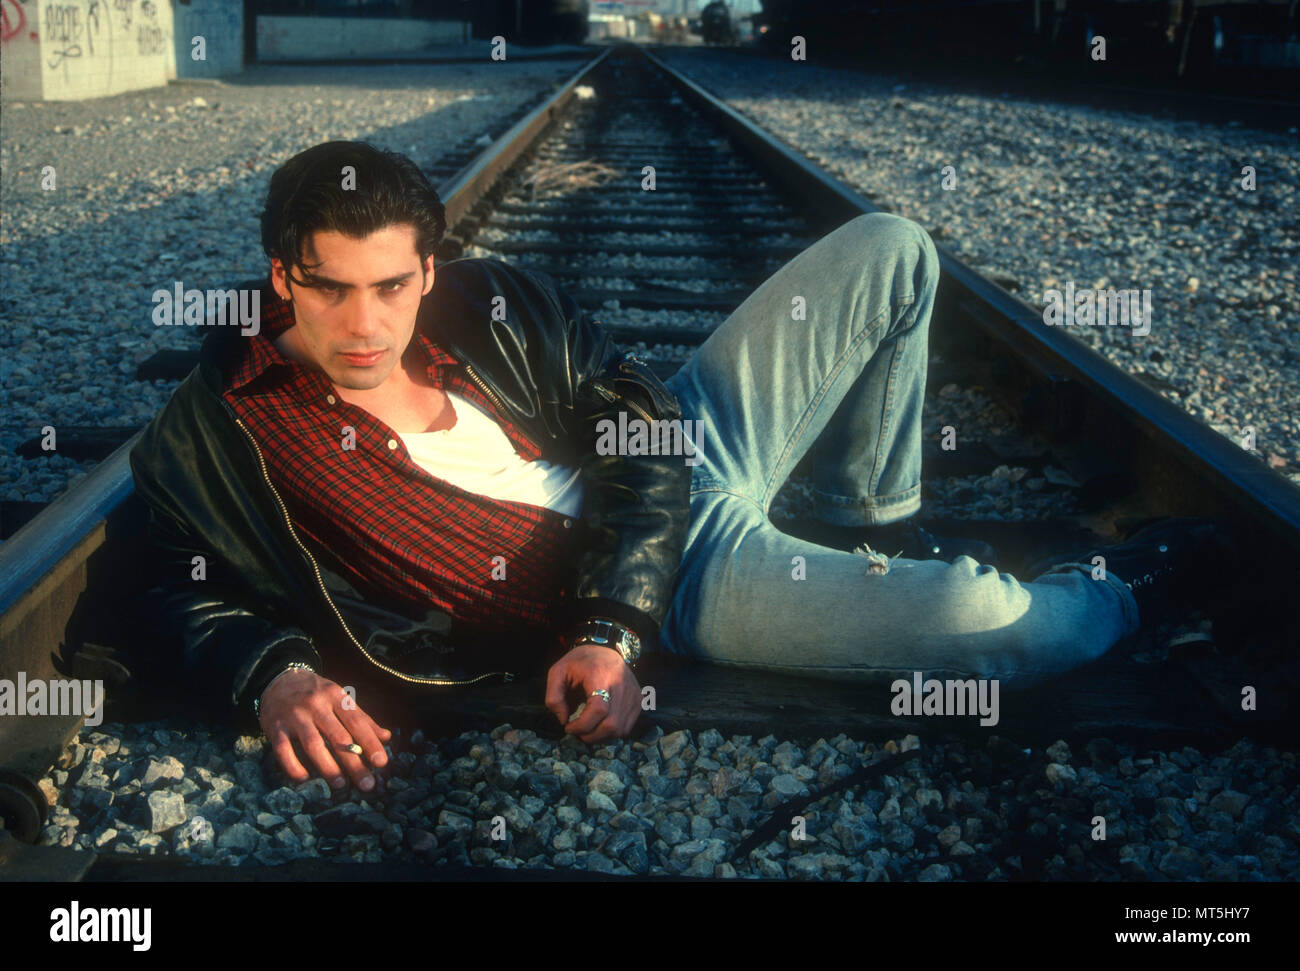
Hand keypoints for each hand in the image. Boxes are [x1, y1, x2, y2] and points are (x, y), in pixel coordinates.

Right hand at [257, 669, 391, 791]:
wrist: (279, 679)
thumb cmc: (316, 693)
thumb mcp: (340, 698)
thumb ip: (362, 718)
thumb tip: (387, 737)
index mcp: (335, 696)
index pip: (356, 722)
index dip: (370, 742)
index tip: (381, 763)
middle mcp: (316, 705)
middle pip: (338, 736)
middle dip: (354, 762)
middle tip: (366, 784)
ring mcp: (294, 716)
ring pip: (313, 744)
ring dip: (327, 766)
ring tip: (340, 784)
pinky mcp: (275, 727)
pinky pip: (283, 750)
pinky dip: (293, 766)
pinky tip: (304, 778)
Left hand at [545, 642, 641, 743]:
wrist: (606, 650)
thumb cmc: (580, 663)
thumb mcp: (557, 672)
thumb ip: (553, 697)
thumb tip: (563, 720)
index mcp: (600, 674)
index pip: (599, 709)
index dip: (582, 725)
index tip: (568, 726)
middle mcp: (622, 684)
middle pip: (611, 724)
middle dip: (590, 735)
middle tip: (577, 730)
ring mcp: (633, 694)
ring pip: (619, 730)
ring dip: (600, 736)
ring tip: (588, 727)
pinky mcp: (639, 700)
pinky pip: (626, 728)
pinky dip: (611, 733)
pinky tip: (599, 724)